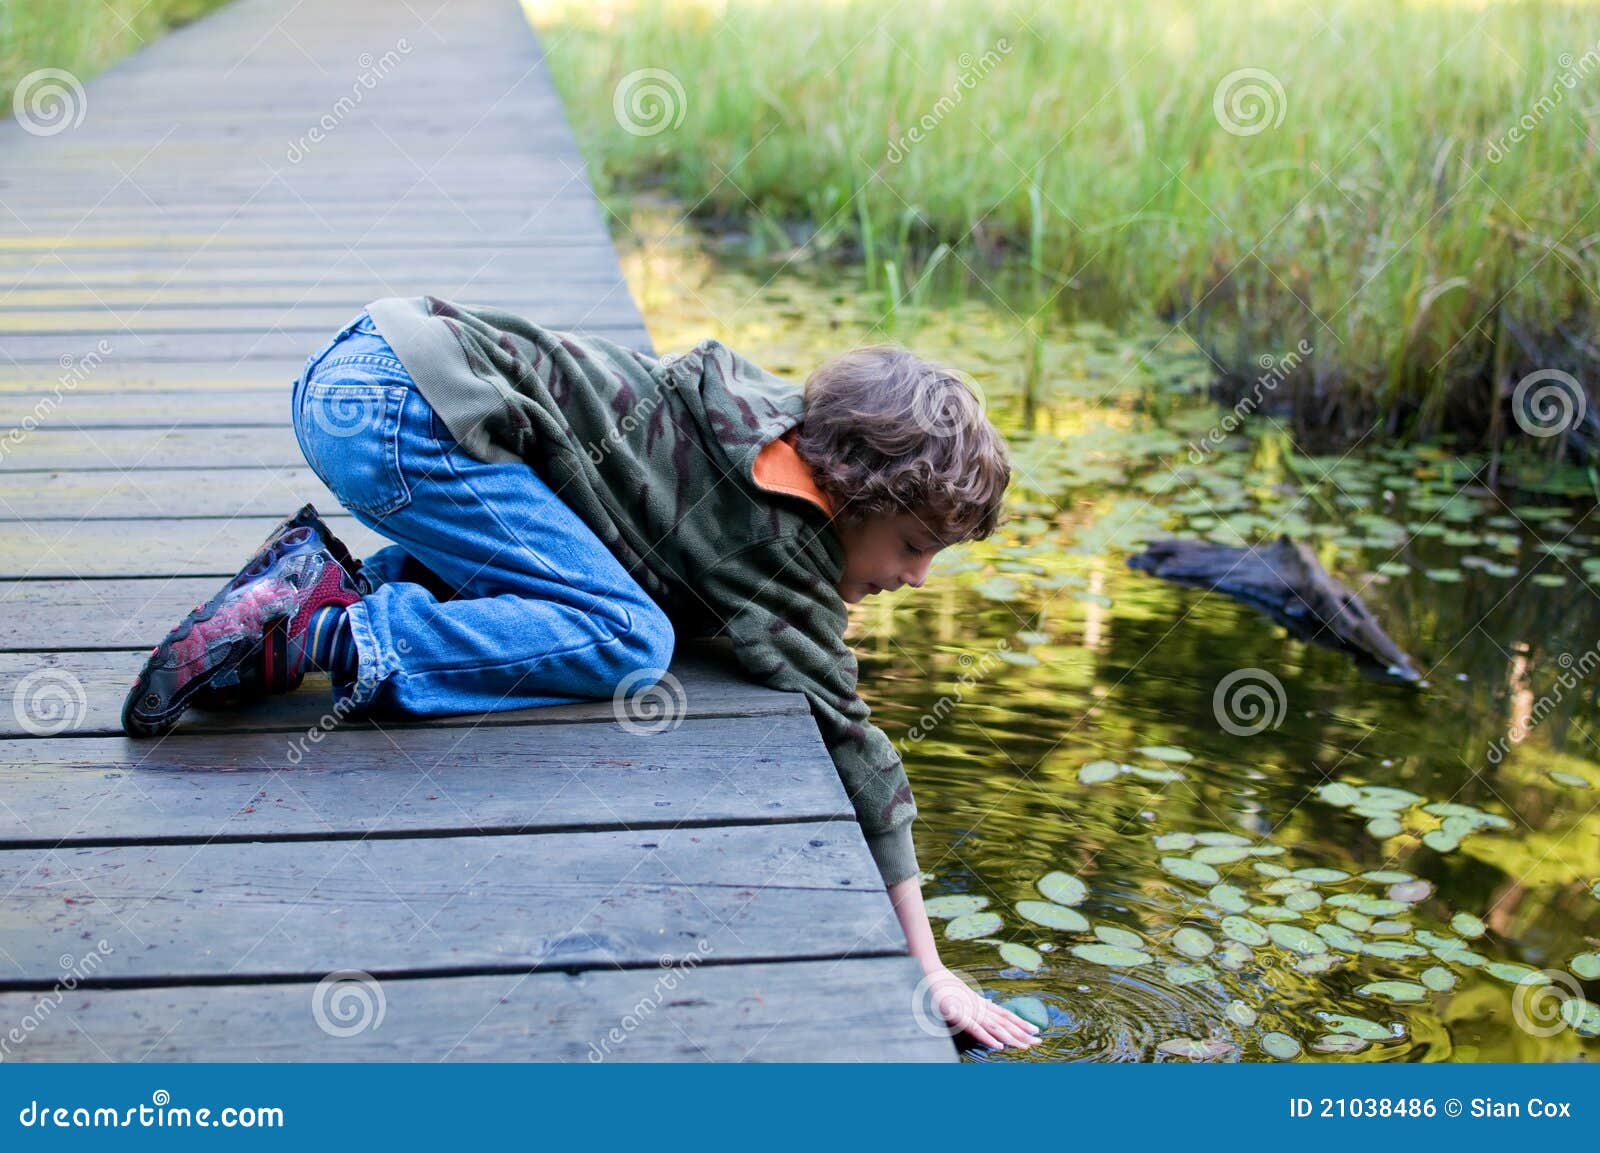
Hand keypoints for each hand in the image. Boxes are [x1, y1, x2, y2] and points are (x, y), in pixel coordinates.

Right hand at [926, 966, 1041, 1050]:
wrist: (929, 974)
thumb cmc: (943, 986)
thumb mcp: (962, 995)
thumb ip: (975, 1002)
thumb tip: (989, 1003)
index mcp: (981, 1004)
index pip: (1006, 1015)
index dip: (1021, 1023)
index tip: (1035, 1030)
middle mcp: (980, 1008)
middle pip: (1005, 1022)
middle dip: (1022, 1032)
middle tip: (1040, 1040)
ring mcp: (970, 1012)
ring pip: (995, 1027)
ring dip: (1011, 1037)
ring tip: (1025, 1046)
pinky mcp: (958, 1016)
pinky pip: (976, 1029)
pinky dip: (988, 1038)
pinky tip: (999, 1046)